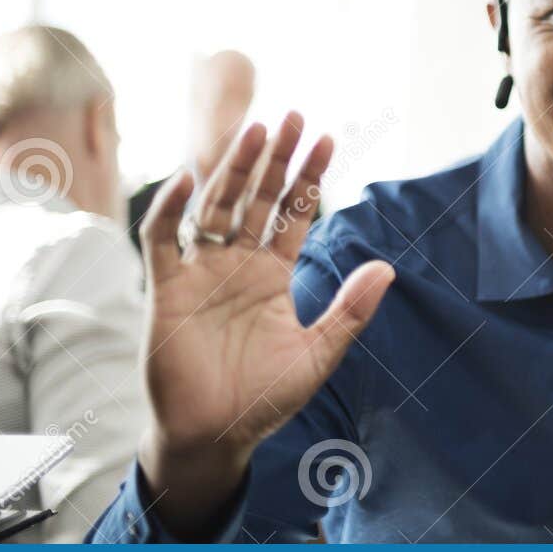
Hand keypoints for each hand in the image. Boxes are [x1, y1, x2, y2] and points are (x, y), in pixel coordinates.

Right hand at [136, 113, 393, 531]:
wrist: (215, 436)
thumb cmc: (265, 398)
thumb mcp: (318, 352)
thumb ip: (350, 310)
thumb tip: (388, 267)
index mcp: (274, 274)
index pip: (293, 213)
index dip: (308, 177)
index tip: (328, 139)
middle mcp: (238, 264)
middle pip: (256, 198)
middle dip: (274, 158)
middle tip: (291, 115)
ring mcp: (202, 273)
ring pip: (216, 206)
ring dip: (232, 169)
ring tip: (254, 130)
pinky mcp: (166, 290)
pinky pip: (164, 240)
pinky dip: (173, 209)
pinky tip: (189, 180)